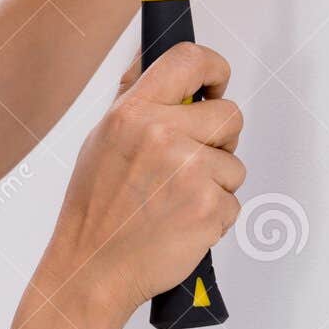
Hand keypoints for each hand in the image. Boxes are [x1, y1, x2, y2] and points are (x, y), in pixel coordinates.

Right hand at [42, 43, 244, 323]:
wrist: (93, 268)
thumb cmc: (95, 210)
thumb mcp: (101, 141)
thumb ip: (134, 103)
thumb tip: (156, 66)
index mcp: (132, 113)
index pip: (188, 60)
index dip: (214, 69)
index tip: (217, 83)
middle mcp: (161, 135)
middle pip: (230, 114)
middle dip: (220, 138)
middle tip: (193, 160)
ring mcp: (189, 171)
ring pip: (235, 163)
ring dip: (216, 182)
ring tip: (175, 200)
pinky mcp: (209, 207)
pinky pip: (233, 200)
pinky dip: (214, 214)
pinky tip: (181, 222)